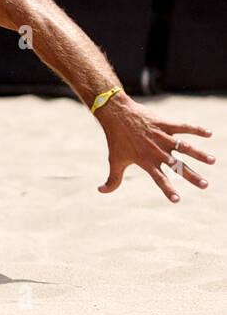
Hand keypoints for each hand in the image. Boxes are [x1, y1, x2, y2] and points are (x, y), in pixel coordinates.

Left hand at [95, 97, 213, 201]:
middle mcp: (156, 150)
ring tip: (212, 161)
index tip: (177, 200)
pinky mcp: (164, 124)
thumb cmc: (116, 140)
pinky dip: (196, 129)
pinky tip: (209, 133)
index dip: (167, 189)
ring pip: (183, 147)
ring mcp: (161, 137)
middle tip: (205, 185)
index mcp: (146, 161)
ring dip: (199, 153)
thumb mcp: (115, 160)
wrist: (115, 114)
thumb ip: (113, 179)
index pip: (158, 178)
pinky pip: (182, 127)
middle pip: (177, 165)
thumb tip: (101, 191)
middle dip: (191, 175)